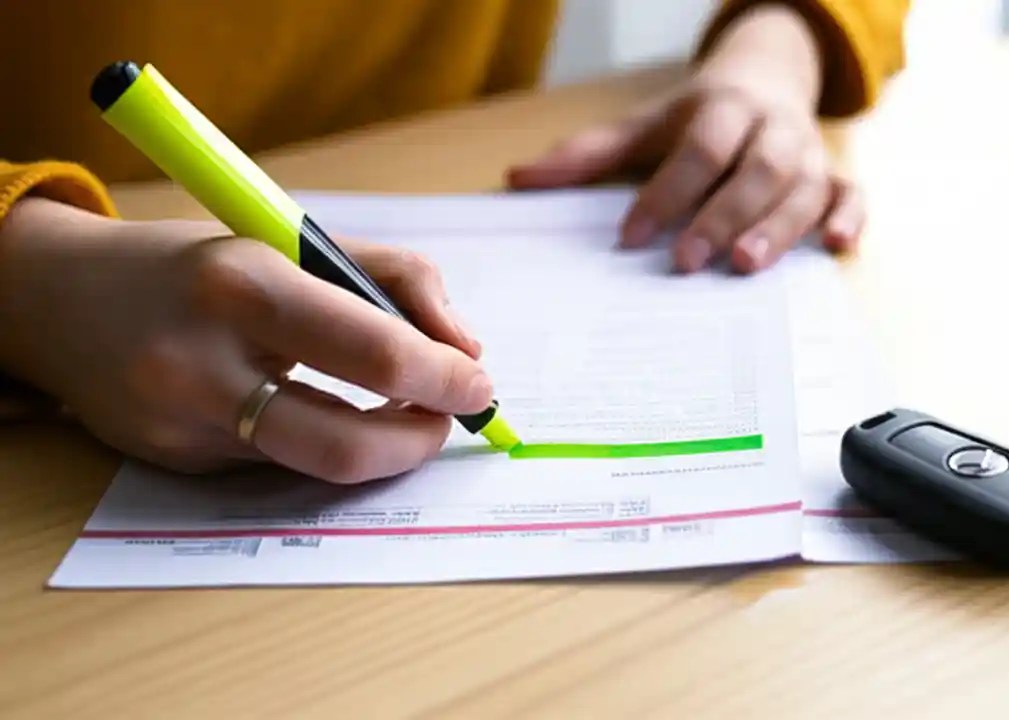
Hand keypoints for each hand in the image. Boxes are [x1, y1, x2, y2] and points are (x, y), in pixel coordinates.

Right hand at [0, 198, 488, 483]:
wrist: (58, 297)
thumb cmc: (196, 262)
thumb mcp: (289, 239)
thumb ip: (391, 279)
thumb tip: (465, 346)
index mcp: (243, 282)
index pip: (374, 350)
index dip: (444, 377)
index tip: (478, 382)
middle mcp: (203, 362)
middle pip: (346, 444)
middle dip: (420, 439)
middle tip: (447, 416)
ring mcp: (182, 424)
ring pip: (317, 462)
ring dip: (380, 446)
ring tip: (399, 415)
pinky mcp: (174, 461)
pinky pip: (277, 463)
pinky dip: (318, 441)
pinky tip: (315, 410)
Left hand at [508, 3, 864, 273]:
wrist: (768, 77)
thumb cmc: (700, 116)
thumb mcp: (646, 125)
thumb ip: (591, 154)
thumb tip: (519, 179)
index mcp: (721, 110)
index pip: (696, 151)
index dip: (665, 192)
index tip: (630, 235)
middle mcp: (770, 130)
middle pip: (754, 171)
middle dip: (721, 215)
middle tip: (687, 261)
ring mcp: (807, 155)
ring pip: (802, 188)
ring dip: (778, 228)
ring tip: (745, 267)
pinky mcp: (833, 177)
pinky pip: (851, 195)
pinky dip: (850, 218)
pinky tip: (838, 247)